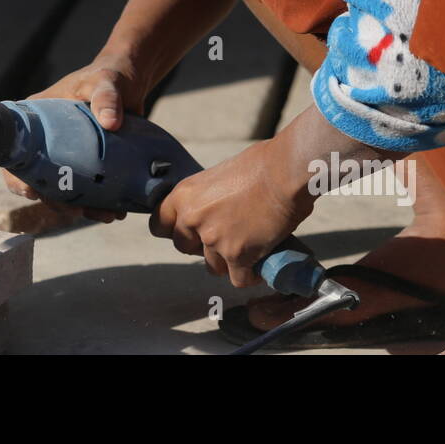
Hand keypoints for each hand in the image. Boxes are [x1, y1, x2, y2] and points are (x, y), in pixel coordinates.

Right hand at [0, 51, 151, 222]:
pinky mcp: (90, 165)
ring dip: (82, 208)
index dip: (17, 176)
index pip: (17, 152)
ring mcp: (69, 156)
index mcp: (39, 120)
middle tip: (78, 210)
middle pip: (41, 180)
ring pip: (66, 190)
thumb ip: (106, 97)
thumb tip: (111, 122)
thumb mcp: (105, 82)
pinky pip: (89, 190)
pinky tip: (116, 211)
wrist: (132, 83)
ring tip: (106, 215)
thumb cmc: (109, 76)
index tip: (32, 191)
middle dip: (57, 201)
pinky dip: (100, 203)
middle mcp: (49, 142)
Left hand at [150, 134, 313, 286]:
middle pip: (183, 248)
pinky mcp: (238, 256)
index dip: (173, 230)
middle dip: (201, 247)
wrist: (286, 172)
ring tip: (248, 248)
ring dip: (228, 262)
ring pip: (212, 266)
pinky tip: (259, 266)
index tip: (186, 232)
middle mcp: (193, 219)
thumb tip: (213, 210)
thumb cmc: (260, 165)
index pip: (159, 225)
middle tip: (223, 237)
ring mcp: (214, 239)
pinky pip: (239, 279)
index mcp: (185, 195)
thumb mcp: (219, 176)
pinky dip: (250, 275)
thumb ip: (207, 198)